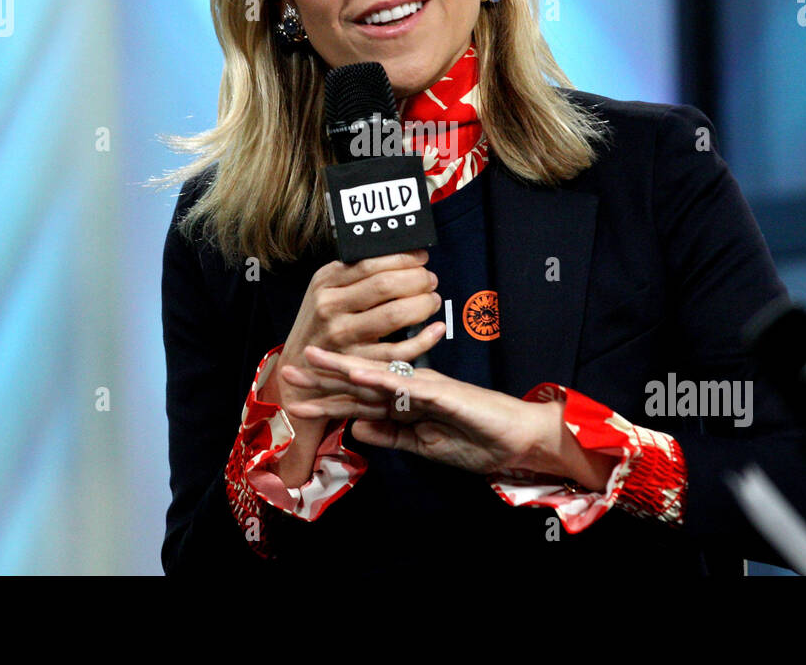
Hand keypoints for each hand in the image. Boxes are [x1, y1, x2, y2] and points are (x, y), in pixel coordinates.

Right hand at [267, 249, 446, 419]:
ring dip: (423, 305)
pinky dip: (423, 339)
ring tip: (432, 301)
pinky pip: (398, 351)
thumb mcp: (326, 290)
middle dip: (418, 279)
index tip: (421, 258)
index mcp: (326, 281)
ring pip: (395, 315)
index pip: (371, 262)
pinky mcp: (357, 363)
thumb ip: (354, 274)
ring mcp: (343, 336)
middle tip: (430, 280)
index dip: (403, 259)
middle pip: (386, 285)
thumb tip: (400, 257)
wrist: (298, 365)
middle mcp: (331, 306)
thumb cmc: (320, 323)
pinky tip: (435, 330)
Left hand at [288, 346, 559, 476]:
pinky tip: (356, 372)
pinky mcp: (440, 392)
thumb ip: (391, 434)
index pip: (358, 401)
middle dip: (322, 378)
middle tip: (288, 369)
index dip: (326, 399)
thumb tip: (356, 429)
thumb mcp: (423, 445)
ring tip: (312, 359)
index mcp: (405, 404)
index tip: (294, 398)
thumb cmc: (476, 441)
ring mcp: (424, 388)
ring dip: (342, 368)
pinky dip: (378, 378)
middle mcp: (410, 389)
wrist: (517, 441)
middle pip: (358, 382)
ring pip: (375, 376)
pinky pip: (405, 385)